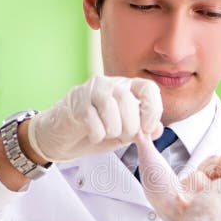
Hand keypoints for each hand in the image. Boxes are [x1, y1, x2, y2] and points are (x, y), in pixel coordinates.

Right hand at [27, 75, 162, 161]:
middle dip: (129, 127)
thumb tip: (159, 130)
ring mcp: (91, 90)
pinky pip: (93, 120)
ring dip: (112, 130)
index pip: (148, 88)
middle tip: (121, 136)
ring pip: (111, 108)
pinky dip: (96, 134)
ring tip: (106, 134)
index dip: (153, 110)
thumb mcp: (125, 134)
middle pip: (129, 101)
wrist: (62, 136)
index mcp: (127, 88)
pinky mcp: (75, 101)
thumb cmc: (95, 132)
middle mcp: (111, 84)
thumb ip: (142, 131)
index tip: (148, 129)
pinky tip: (92, 135)